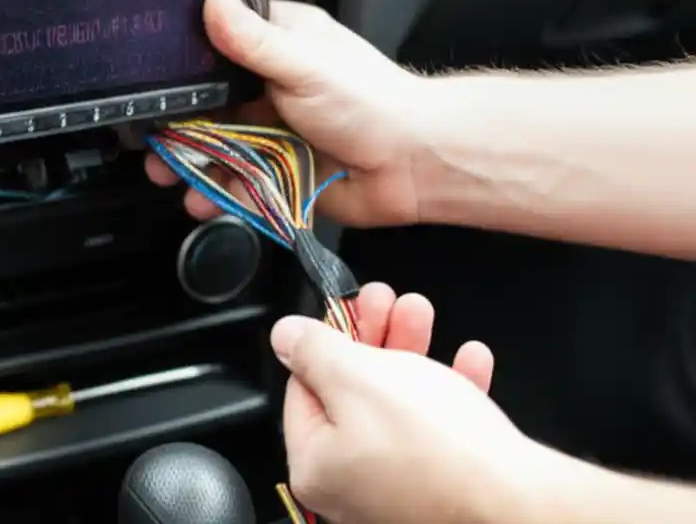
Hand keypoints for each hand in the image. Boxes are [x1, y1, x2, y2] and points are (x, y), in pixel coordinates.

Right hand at [145, 0, 429, 225]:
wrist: (414, 165)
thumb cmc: (370, 102)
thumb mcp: (303, 63)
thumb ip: (252, 39)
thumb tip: (212, 0)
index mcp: (279, 45)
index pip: (218, 44)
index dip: (185, 62)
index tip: (152, 80)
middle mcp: (272, 85)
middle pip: (209, 102)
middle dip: (176, 124)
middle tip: (149, 141)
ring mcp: (274, 130)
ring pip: (217, 146)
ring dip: (190, 163)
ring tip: (166, 176)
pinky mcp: (280, 171)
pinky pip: (237, 182)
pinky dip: (217, 193)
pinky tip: (201, 201)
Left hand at [274, 283, 527, 523]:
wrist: (519, 503)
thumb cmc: (431, 441)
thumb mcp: (356, 377)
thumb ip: (313, 350)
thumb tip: (284, 335)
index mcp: (315, 466)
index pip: (303, 391)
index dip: (326, 343)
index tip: (349, 309)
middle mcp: (350, 488)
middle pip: (353, 395)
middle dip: (374, 337)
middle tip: (388, 298)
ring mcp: (400, 492)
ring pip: (398, 406)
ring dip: (411, 352)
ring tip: (422, 310)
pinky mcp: (446, 491)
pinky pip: (440, 433)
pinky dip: (452, 392)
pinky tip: (470, 359)